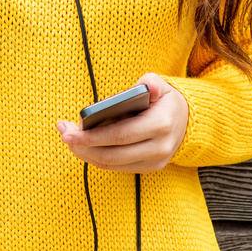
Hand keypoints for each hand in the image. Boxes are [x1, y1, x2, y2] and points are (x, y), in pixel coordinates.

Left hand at [55, 73, 188, 173]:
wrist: (187, 121)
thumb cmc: (165, 100)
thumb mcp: (162, 85)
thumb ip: (151, 83)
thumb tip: (146, 86)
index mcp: (160, 124)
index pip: (120, 135)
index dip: (92, 137)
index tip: (69, 131)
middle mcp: (158, 147)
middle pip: (113, 154)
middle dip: (83, 147)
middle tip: (64, 134)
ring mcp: (154, 161)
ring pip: (113, 164)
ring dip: (87, 154)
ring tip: (69, 138)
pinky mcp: (149, 167)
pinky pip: (118, 167)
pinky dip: (98, 158)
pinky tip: (85, 146)